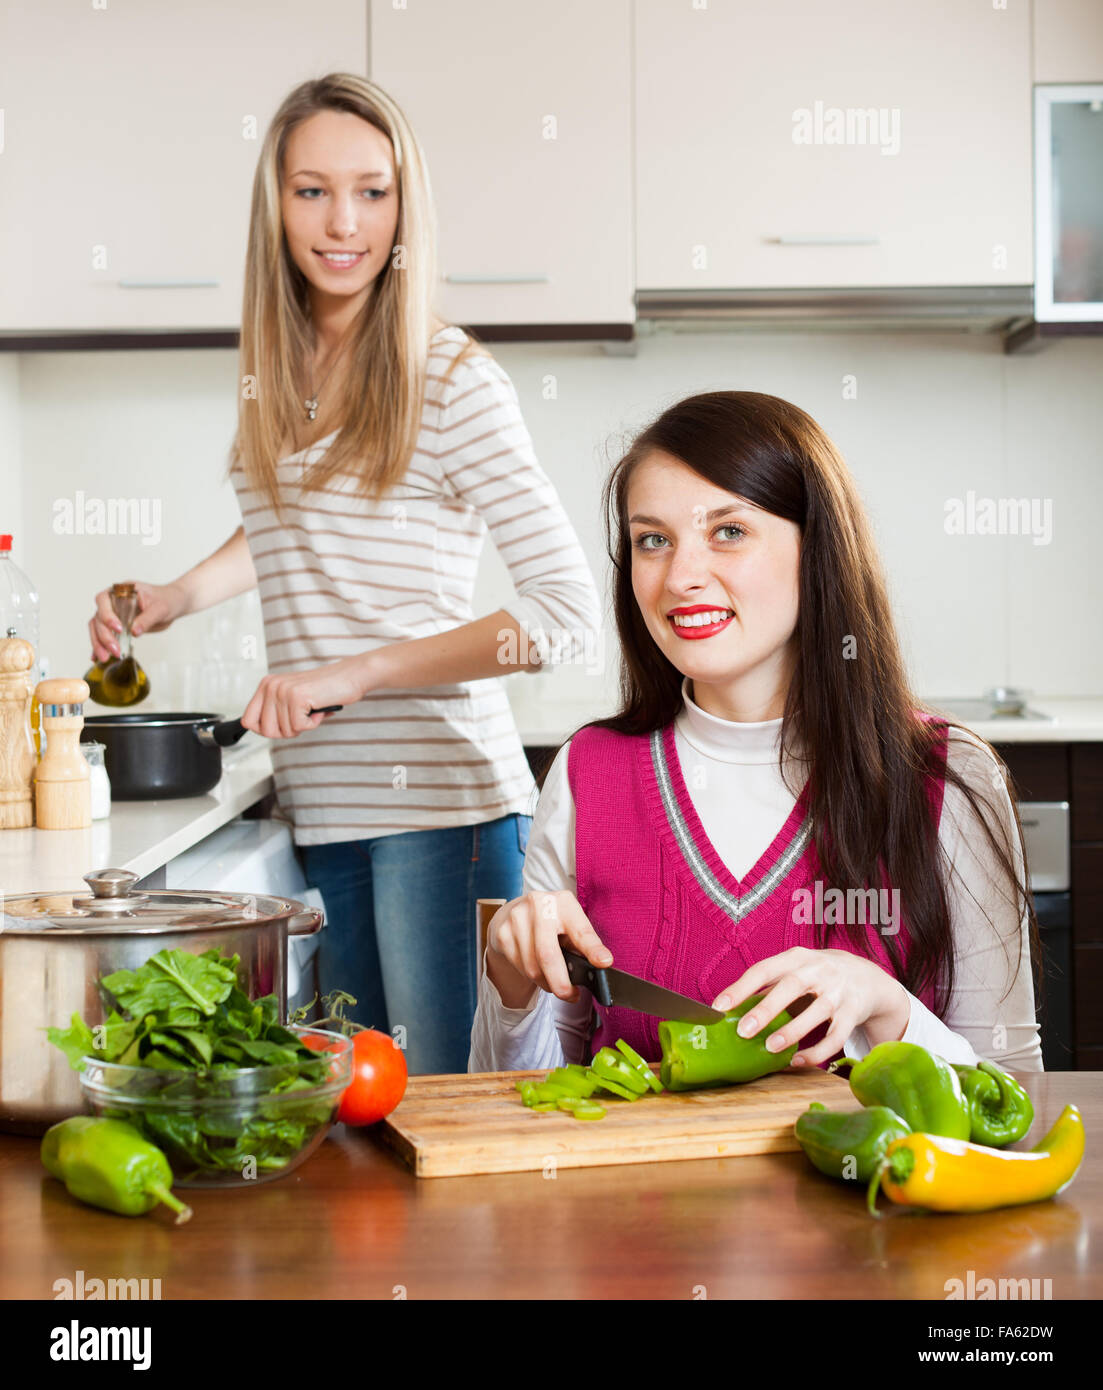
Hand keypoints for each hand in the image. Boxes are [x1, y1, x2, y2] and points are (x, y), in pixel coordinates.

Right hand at [88, 580, 188, 660]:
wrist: (172, 604)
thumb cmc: (166, 600)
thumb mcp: (160, 608)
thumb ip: (147, 619)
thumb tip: (134, 631)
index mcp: (121, 590)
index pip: (104, 600)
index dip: (107, 615)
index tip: (119, 628)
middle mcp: (113, 601)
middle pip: (99, 617)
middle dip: (105, 636)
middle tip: (115, 650)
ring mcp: (113, 613)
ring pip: (97, 627)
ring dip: (99, 644)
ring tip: (105, 658)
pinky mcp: (116, 626)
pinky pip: (103, 635)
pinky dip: (100, 646)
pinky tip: (98, 657)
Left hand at [240, 655, 372, 738]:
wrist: (349, 676)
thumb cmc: (324, 689)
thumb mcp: (292, 698)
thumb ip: (275, 711)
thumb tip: (263, 731)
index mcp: (266, 685)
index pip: (248, 720)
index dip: (265, 730)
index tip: (282, 726)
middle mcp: (271, 686)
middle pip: (266, 730)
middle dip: (287, 731)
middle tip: (302, 718)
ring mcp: (283, 691)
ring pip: (284, 731)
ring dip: (303, 726)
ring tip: (312, 709)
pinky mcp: (297, 697)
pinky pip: (300, 727)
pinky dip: (313, 724)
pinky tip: (319, 709)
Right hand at [486, 890, 611, 1005]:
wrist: (513, 912)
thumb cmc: (551, 921)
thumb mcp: (571, 924)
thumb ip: (583, 943)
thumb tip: (599, 965)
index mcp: (563, 902)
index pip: (579, 929)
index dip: (592, 948)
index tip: (604, 962)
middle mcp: (539, 905)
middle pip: (548, 954)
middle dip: (561, 983)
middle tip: (571, 996)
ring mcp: (516, 919)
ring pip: (533, 968)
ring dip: (547, 983)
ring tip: (555, 982)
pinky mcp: (502, 934)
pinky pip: (520, 969)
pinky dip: (533, 977)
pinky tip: (538, 970)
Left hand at [709, 947, 908, 1066]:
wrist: (865, 977)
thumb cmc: (816, 975)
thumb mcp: (793, 970)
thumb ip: (767, 986)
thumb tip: (730, 1010)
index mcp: (797, 958)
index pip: (764, 969)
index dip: (741, 987)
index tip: (719, 1007)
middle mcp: (820, 971)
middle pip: (792, 986)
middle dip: (766, 1009)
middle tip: (743, 1031)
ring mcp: (839, 992)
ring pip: (818, 1013)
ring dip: (793, 1031)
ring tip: (770, 1048)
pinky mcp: (853, 1014)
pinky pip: (836, 1037)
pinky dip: (816, 1052)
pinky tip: (796, 1060)